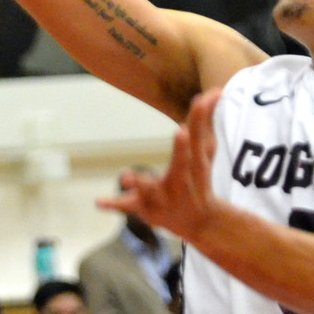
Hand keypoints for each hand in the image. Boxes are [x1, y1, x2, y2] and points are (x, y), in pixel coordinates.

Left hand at [97, 89, 221, 242]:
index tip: (202, 98)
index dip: (200, 117)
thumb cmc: (199, 179)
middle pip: (182, 162)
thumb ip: (205, 121)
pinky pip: (128, 206)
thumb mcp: (205, 153)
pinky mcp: (146, 208)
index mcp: (195, 163)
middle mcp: (181, 179)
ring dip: (139, 183)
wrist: (200, 222)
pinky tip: (98, 201)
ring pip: (150, 189)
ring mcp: (162, 196)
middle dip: (182, 148)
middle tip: (181, 131)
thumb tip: (214, 90)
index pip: (200, 136)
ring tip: (126, 176)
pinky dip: (113, 204)